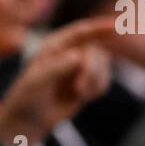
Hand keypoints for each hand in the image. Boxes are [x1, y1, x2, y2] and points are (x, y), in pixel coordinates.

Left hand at [0, 17, 112, 145]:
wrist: (29, 119)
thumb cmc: (27, 96)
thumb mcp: (37, 81)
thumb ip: (57, 67)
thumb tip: (79, 56)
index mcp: (55, 44)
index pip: (81, 31)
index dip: (100, 27)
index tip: (117, 26)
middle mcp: (70, 51)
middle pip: (96, 50)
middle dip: (92, 69)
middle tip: (80, 88)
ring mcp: (80, 67)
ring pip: (103, 66)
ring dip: (95, 80)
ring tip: (79, 93)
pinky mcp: (88, 82)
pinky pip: (104, 81)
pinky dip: (97, 89)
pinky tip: (81, 97)